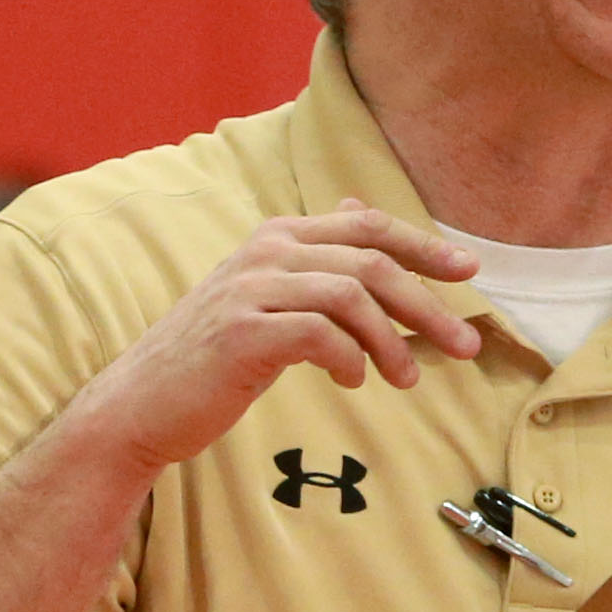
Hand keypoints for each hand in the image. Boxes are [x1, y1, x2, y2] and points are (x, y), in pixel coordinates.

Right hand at [67, 204, 479, 479]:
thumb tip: (357, 208)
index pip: (366, 225)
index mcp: (277, 236)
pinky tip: (353, 382)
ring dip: (394, 340)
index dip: (423, 246)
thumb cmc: (212, 356)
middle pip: (372, 261)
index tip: (469, 272)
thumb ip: (311, 257)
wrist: (141, 403)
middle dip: (428, 304)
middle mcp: (265, 252)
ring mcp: (251, 290)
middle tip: (465, 346)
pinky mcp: (244, 333)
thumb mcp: (264, 294)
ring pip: (353, 295)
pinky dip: (350, 360)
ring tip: (406, 378)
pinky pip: (321, 335)